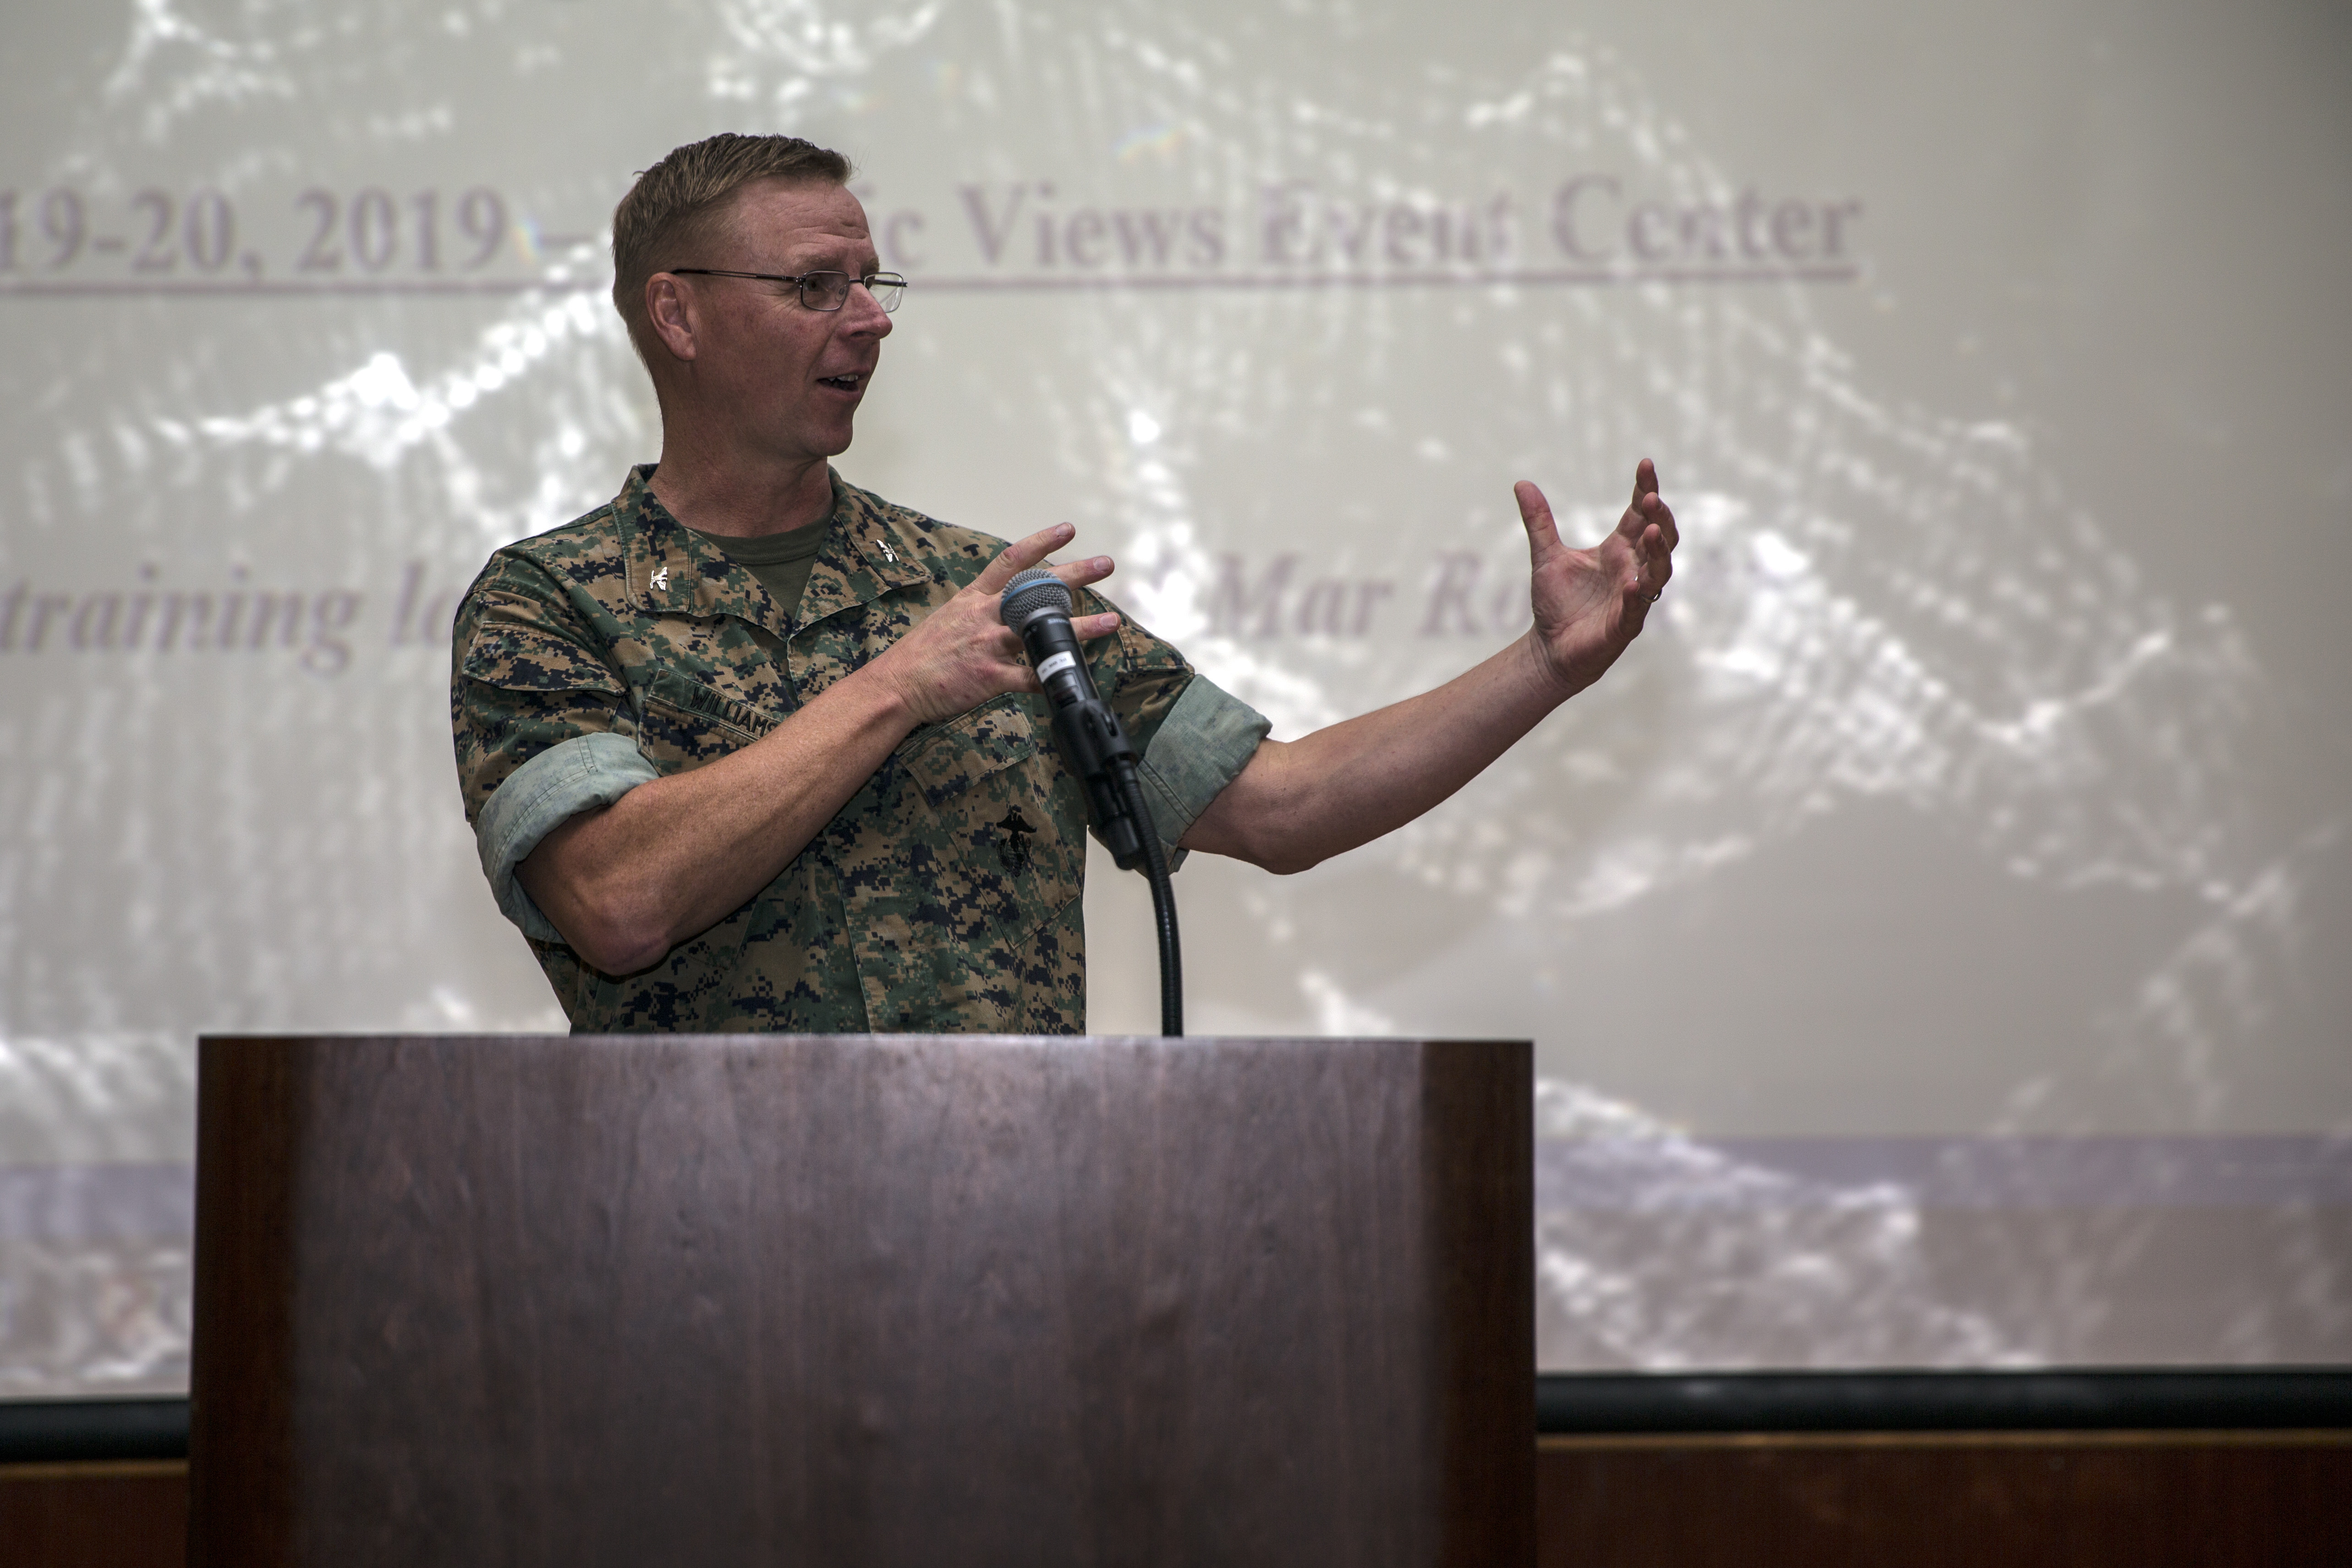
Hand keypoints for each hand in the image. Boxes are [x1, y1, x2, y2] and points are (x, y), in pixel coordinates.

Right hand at [866, 521, 1121, 725]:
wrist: (897, 684)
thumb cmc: (922, 653)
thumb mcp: (949, 617)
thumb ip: (980, 608)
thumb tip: (1008, 603)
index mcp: (974, 598)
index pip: (1012, 560)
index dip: (1042, 542)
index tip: (1068, 530)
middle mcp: (984, 616)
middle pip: (1036, 589)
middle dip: (1075, 574)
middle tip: (1105, 564)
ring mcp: (988, 645)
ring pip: (1041, 631)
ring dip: (1079, 627)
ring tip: (1111, 622)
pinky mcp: (989, 677)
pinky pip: (1029, 677)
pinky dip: (1051, 677)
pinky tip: (1073, 677)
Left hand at [1516, 459, 1677, 698]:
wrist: (1551, 648)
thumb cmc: (1557, 603)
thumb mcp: (1546, 556)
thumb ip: (1538, 522)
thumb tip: (1521, 482)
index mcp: (1617, 549)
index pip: (1638, 514)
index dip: (1645, 489)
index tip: (1645, 464)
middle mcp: (1632, 568)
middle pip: (1659, 537)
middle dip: (1659, 516)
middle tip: (1651, 496)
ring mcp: (1634, 596)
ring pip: (1659, 570)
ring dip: (1658, 551)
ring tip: (1652, 530)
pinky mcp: (1626, 623)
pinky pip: (1638, 607)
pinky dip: (1637, 594)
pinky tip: (1632, 582)